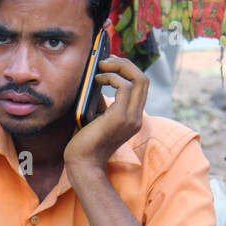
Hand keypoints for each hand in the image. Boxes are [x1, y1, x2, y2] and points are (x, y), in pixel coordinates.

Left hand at [64, 53, 147, 177]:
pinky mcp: (120, 118)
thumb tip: (100, 81)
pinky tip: (98, 80)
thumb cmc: (86, 142)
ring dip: (118, 68)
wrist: (83, 163)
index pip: (141, 86)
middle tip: (106, 61)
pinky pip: (124, 87)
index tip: (110, 65)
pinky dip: (111, 78)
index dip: (128, 70)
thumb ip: (104, 102)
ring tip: (101, 68)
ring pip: (137, 79)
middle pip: (143, 79)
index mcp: (133, 117)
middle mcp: (136, 118)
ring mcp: (130, 118)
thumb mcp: (98, 117)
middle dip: (125, 64)